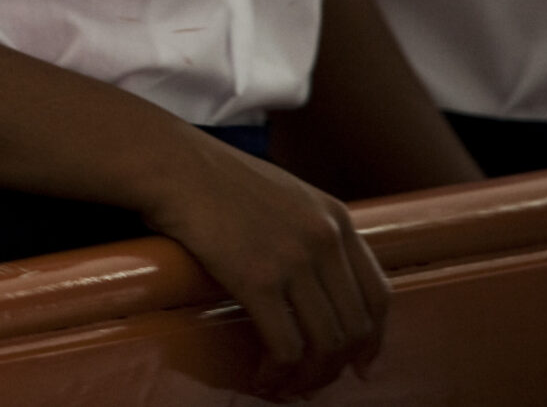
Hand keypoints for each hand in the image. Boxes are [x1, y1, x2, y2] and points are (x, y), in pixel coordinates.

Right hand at [138, 131, 388, 399]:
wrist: (168, 162)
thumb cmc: (211, 176)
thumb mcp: (283, 193)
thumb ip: (308, 229)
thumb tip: (313, 280)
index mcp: (336, 217)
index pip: (378, 294)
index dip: (374, 339)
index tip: (360, 363)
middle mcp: (325, 239)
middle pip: (355, 326)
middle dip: (338, 365)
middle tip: (315, 382)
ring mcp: (294, 259)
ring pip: (325, 343)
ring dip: (309, 376)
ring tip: (287, 385)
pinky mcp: (257, 279)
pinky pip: (285, 345)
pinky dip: (279, 371)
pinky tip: (263, 375)